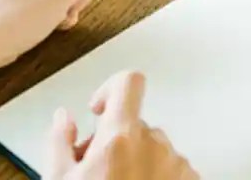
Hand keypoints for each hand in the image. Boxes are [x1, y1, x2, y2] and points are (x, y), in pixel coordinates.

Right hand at [45, 72, 196, 179]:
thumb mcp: (60, 179)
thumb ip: (59, 142)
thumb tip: (63, 119)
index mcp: (121, 136)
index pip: (127, 82)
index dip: (110, 87)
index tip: (99, 107)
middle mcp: (154, 144)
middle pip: (133, 123)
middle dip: (114, 140)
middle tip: (96, 169)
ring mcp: (176, 163)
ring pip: (152, 146)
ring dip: (136, 159)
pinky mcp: (191, 178)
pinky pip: (171, 166)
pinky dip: (156, 175)